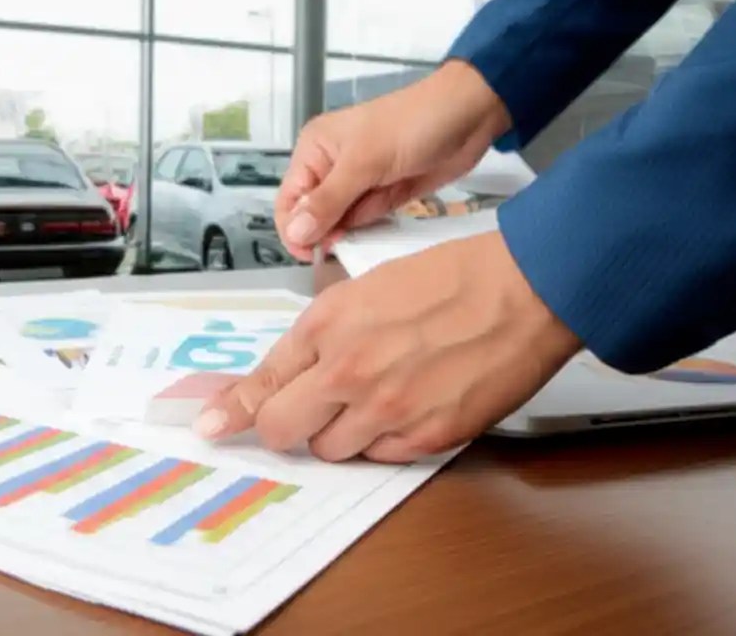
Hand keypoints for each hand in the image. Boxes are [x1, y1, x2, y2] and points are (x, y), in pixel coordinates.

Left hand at [193, 231, 581, 461]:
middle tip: (302, 412)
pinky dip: (383, 442)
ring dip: (339, 432)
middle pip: (281, 430)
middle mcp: (348, 371)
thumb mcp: (366, 289)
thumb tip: (291, 369)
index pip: (261, 383)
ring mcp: (386, 409)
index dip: (231, 410)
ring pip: (330, 450)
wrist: (524, 290)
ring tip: (374, 396)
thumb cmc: (453, 278)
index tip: (211, 426)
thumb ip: (321, 334)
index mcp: (327, 325)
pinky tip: (406, 406)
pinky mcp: (426, 437)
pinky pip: (379, 458)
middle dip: (285, 424)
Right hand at [278, 60, 511, 261]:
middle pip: (312, 215)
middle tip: (347, 240)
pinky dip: (372, 226)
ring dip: (353, 229)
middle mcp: (330, 167)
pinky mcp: (382, 194)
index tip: (313, 253)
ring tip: (374, 217)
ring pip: (340, 222)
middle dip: (326, 231)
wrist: (468, 117)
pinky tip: (384, 216)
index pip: (289, 199)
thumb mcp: (364, 163)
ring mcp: (358, 183)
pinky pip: (366, 221)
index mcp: (314, 150)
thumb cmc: (411, 127)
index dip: (294, 229)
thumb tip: (295, 234)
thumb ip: (328, 202)